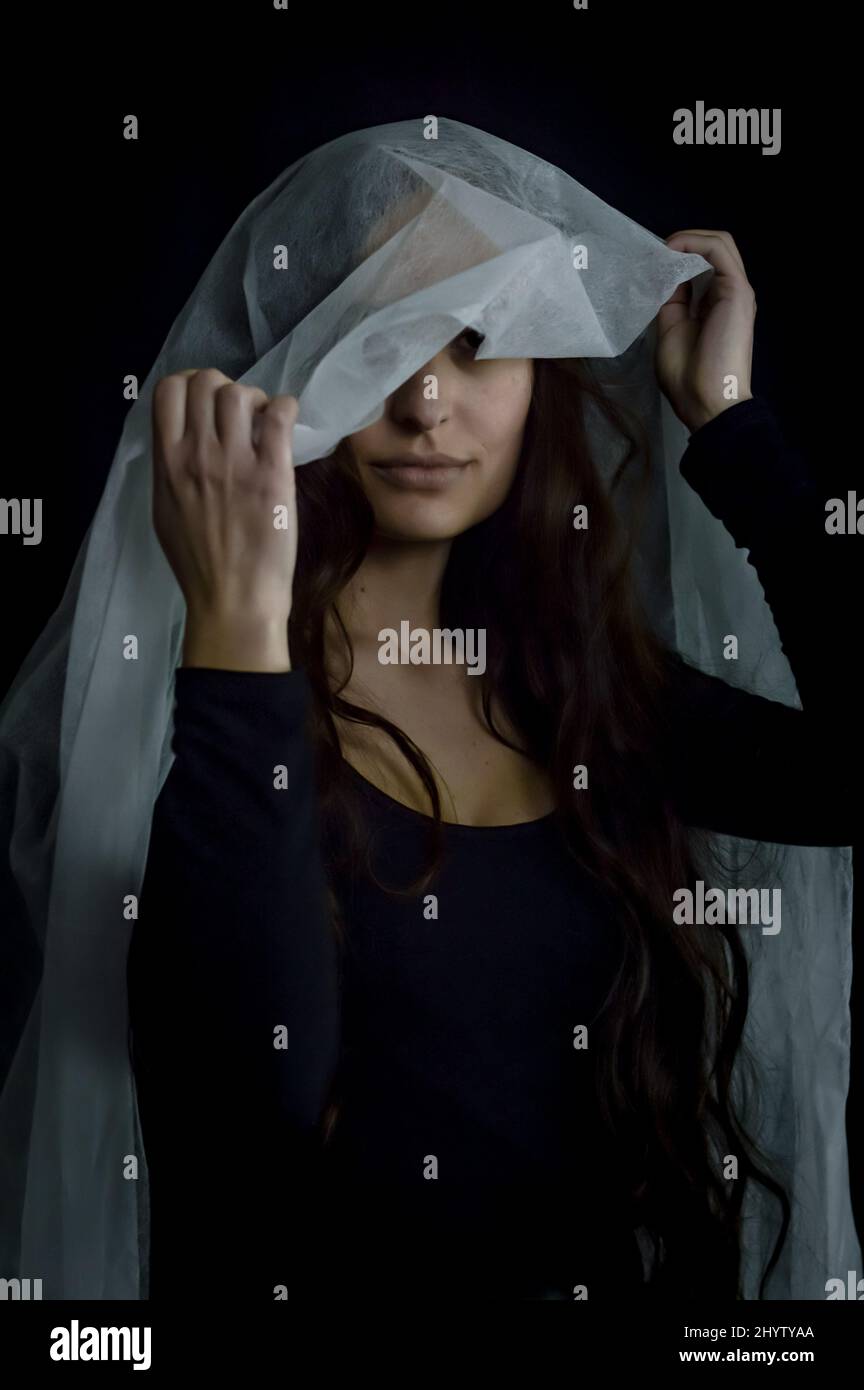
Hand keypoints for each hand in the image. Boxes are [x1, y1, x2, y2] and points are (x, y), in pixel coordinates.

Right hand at [151, 368, 299, 670]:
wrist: (232, 601)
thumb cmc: (198, 564)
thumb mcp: (165, 511)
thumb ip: (170, 470)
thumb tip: (181, 441)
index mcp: (167, 463)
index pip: (168, 390)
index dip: (189, 385)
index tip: (205, 404)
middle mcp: (197, 455)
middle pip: (206, 382)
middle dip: (224, 389)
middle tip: (239, 417)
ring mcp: (236, 463)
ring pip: (240, 393)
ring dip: (255, 399)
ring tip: (263, 426)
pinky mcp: (273, 475)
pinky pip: (279, 414)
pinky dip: (285, 408)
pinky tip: (287, 425)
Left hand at [654, 230, 756, 433]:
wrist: (707, 401)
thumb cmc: (687, 377)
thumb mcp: (670, 331)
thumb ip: (670, 304)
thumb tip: (662, 279)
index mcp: (714, 305)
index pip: (699, 269)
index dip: (674, 260)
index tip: (647, 262)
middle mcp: (727, 293)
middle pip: (712, 251)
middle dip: (682, 245)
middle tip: (653, 251)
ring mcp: (735, 289)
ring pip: (719, 243)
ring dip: (688, 239)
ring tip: (663, 248)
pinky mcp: (737, 288)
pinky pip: (719, 250)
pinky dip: (694, 242)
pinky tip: (672, 249)